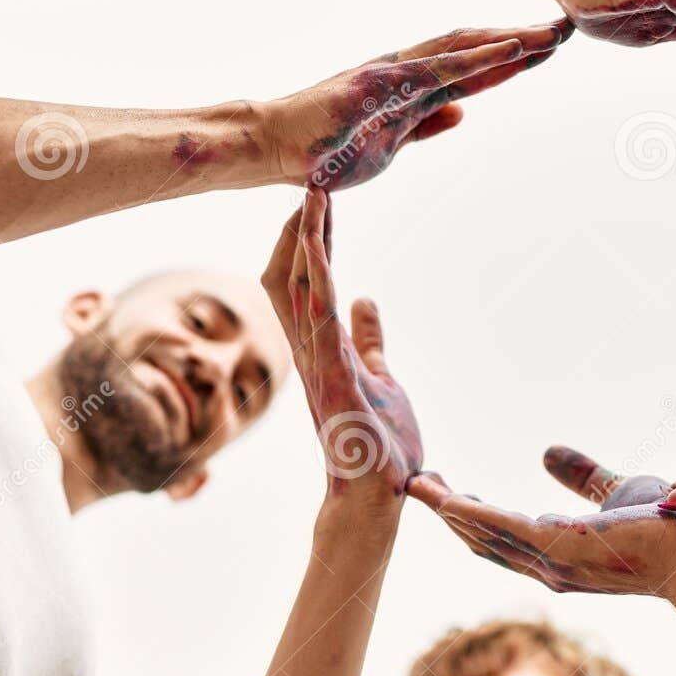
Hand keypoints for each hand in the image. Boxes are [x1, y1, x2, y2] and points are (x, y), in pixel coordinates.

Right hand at [260, 23, 567, 191]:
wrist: (276, 150)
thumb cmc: (325, 149)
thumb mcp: (390, 146)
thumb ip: (424, 127)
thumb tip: (461, 114)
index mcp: (411, 87)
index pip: (472, 69)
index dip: (512, 58)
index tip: (549, 51)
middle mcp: (408, 71)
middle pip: (476, 49)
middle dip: (524, 40)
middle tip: (567, 29)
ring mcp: (396, 73)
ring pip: (465, 50)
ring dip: (512, 40)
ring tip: (552, 34)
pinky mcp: (383, 83)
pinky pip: (439, 69)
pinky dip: (478, 56)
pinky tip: (510, 48)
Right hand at [261, 188, 422, 509]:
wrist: (376, 494)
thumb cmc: (377, 442)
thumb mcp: (379, 376)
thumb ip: (368, 339)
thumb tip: (366, 300)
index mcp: (324, 349)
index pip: (308, 284)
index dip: (310, 242)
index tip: (319, 200)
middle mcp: (314, 352)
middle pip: (296, 279)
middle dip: (303, 231)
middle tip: (312, 181)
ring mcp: (320, 366)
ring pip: (304, 292)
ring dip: (308, 245)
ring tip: (314, 198)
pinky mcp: (335, 381)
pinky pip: (322, 324)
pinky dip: (319, 284)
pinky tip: (321, 253)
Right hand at [406, 446, 675, 596]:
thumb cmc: (667, 529)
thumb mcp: (614, 492)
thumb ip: (581, 477)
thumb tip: (546, 451)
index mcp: (556, 555)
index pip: (498, 536)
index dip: (466, 513)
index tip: (441, 487)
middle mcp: (547, 567)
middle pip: (480, 540)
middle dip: (446, 511)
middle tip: (416, 483)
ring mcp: (552, 563)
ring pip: (485, 536)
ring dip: (449, 511)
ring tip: (419, 485)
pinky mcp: (564, 551)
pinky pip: (507, 530)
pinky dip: (474, 514)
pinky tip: (450, 497)